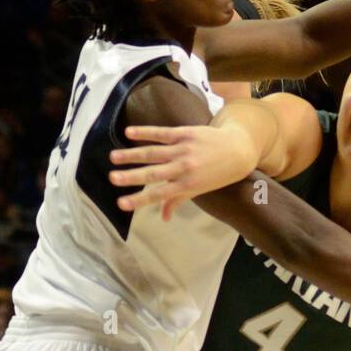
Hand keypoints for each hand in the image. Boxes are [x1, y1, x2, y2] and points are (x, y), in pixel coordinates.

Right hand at [109, 121, 257, 219]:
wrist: (238, 150)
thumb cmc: (217, 174)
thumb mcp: (199, 189)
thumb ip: (178, 200)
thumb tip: (164, 218)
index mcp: (187, 185)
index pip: (159, 194)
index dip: (139, 199)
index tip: (122, 204)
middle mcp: (184, 168)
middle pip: (154, 173)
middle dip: (132, 177)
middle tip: (112, 179)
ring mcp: (184, 149)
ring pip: (154, 153)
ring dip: (132, 154)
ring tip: (113, 157)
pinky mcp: (186, 133)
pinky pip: (162, 133)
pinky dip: (145, 132)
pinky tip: (128, 132)